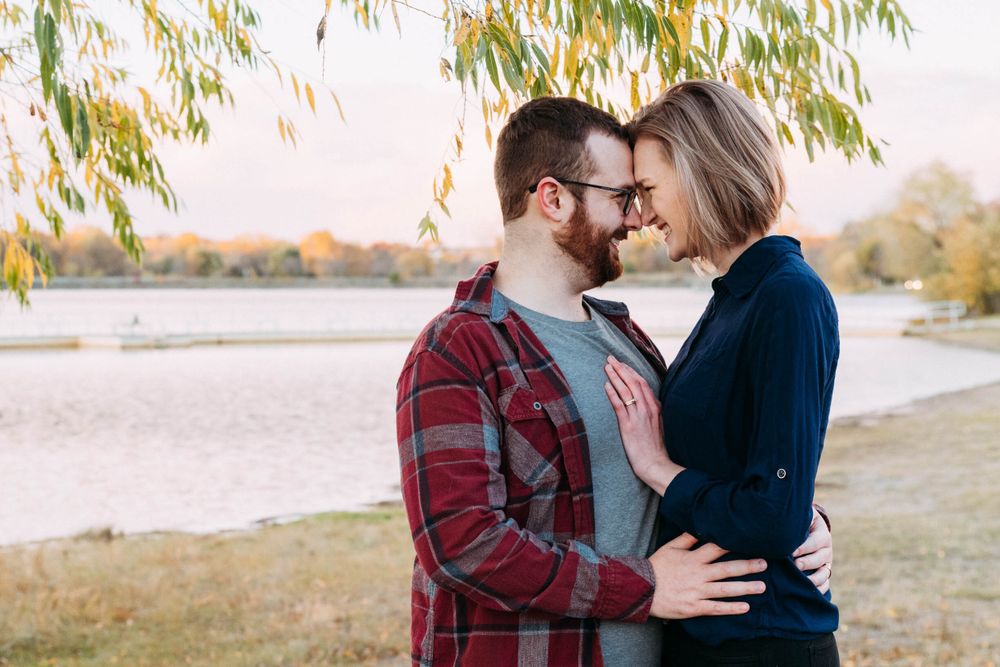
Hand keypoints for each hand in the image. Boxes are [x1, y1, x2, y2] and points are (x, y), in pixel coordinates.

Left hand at [604, 355, 681, 493]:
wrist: (656, 464)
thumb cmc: (655, 448)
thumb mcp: (657, 426)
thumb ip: (650, 412)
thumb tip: (643, 403)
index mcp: (655, 408)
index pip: (643, 383)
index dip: (631, 371)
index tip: (622, 363)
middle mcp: (648, 409)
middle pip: (634, 382)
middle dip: (622, 368)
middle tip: (611, 358)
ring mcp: (639, 417)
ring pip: (627, 391)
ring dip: (616, 376)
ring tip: (607, 366)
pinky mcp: (629, 426)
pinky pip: (620, 406)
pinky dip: (613, 394)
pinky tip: (606, 385)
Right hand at [648, 533, 767, 618]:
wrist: (641, 589)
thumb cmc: (657, 567)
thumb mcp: (670, 547)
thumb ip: (687, 538)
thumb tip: (702, 526)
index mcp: (693, 558)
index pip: (716, 548)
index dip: (733, 544)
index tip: (750, 540)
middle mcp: (698, 574)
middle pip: (726, 569)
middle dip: (746, 566)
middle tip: (764, 564)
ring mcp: (697, 591)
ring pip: (725, 589)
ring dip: (745, 588)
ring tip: (762, 586)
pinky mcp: (694, 607)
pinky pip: (716, 608)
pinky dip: (731, 608)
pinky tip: (746, 607)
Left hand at [792, 506, 832, 593]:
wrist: (808, 528)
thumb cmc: (800, 522)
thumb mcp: (801, 517)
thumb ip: (795, 519)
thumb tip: (780, 523)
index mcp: (822, 534)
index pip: (815, 542)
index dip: (803, 548)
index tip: (791, 552)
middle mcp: (827, 550)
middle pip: (820, 559)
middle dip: (807, 563)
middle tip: (795, 565)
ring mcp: (826, 562)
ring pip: (824, 574)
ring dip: (813, 579)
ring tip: (799, 581)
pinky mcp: (824, 572)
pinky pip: (825, 584)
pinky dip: (818, 590)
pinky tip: (806, 592)